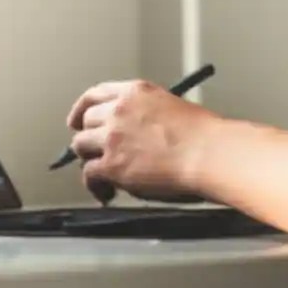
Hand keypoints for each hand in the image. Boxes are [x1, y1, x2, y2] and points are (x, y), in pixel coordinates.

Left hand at [65, 80, 219, 204]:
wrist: (209, 154)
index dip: (82, 108)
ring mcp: (112, 136)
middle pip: (86, 120)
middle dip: (89, 137)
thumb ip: (145, 115)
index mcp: (135, 92)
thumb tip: (135, 135)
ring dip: (90, 161)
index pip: (95, 94)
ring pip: (81, 146)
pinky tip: (106, 194)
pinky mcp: (111, 164)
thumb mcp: (170, 107)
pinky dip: (95, 187)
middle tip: (96, 153)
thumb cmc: (203, 136)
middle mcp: (119, 110)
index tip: (78, 119)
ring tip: (104, 178)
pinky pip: (89, 175)